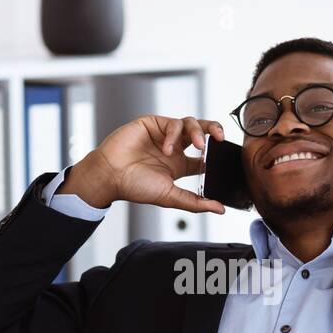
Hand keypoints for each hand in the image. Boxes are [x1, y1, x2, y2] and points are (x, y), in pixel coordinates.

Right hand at [61, 115, 225, 213]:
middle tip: (221, 138)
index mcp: (179, 165)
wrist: (110, 176)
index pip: (205, 156)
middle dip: (214, 130)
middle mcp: (174, 148)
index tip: (221, 161)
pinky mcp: (154, 124)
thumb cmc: (134, 187)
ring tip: (198, 144)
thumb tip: (220, 210)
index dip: (215, 156)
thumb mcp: (170, 197)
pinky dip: (173, 134)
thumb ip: (196, 203)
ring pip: (190, 123)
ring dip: (198, 131)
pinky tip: (166, 148)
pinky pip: (173, 123)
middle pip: (202, 132)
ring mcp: (164, 135)